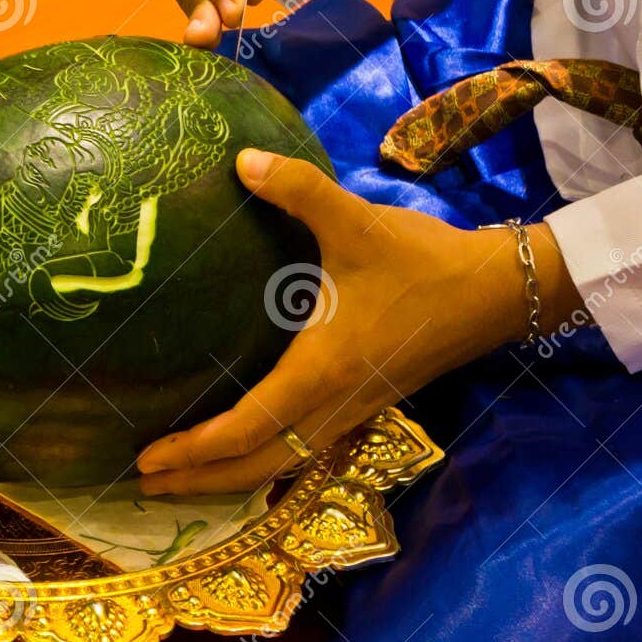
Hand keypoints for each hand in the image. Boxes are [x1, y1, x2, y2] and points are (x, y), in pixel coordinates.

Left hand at [135, 150, 581, 493]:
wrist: (497, 291)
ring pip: (281, 465)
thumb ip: (299, 190)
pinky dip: (261, 459)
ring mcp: (350, 411)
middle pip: (257, 467)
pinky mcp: (361, 405)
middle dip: (199, 479)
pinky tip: (237, 448)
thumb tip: (242, 160)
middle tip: (143, 481)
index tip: (148, 456)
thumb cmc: (423, 261)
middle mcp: (333, 404)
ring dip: (228, 476)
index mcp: (322, 371)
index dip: (196, 449)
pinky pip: (301, 450)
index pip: (249, 429)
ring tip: (178, 475)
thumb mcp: (358, 222)